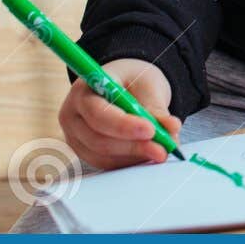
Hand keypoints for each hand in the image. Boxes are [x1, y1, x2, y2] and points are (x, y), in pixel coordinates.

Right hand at [58, 58, 182, 169]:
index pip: (97, 113)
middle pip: (98, 139)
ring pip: (102, 155)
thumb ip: (157, 108)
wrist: (122, 84)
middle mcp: (72, 114)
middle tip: (163, 148)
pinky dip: (128, 162)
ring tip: (160, 151)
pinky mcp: (84, 151)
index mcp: (84, 89)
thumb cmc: (132, 80)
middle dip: (134, 146)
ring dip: (134, 156)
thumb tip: (172, 129)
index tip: (151, 129)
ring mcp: (75, 136)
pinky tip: (146, 154)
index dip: (123, 125)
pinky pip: (105, 163)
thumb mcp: (147, 85)